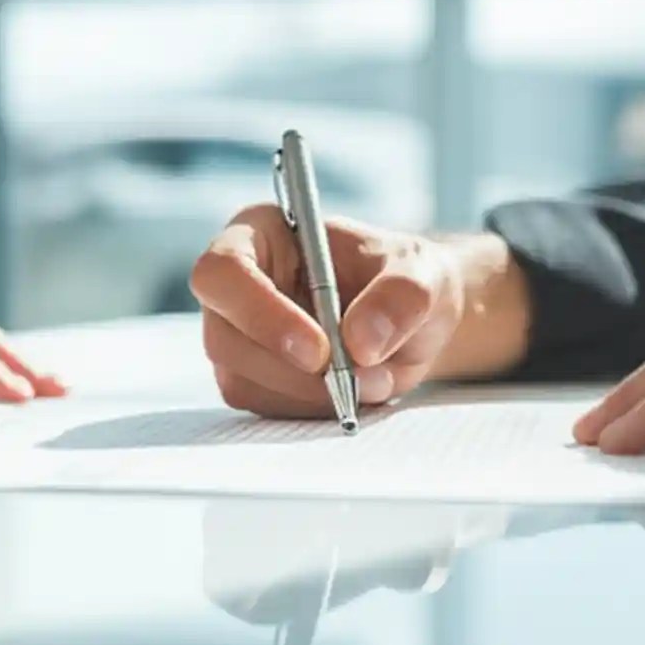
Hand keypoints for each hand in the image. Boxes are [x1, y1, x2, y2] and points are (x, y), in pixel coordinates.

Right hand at [190, 204, 528, 416]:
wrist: (414, 323)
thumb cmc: (406, 279)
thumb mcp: (422, 273)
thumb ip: (400, 297)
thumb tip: (361, 342)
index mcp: (260, 235)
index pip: (223, 271)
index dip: (259, 313)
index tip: (318, 350)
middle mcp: (236, 287)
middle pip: (223, 337)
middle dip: (289, 369)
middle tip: (351, 380)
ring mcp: (238, 337)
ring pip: (243, 381)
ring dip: (310, 394)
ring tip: (371, 378)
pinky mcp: (252, 380)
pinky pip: (266, 409)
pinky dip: (313, 410)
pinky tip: (351, 390)